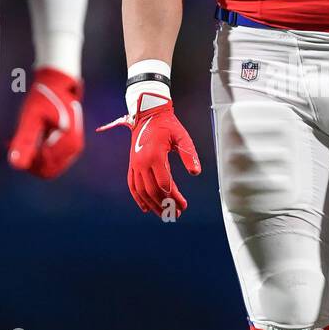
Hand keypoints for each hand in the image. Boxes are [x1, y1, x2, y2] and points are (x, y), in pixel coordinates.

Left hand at [8, 66, 83, 178]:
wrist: (56, 85)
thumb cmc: (42, 98)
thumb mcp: (30, 118)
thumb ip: (24, 141)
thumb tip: (16, 166)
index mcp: (68, 142)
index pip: (44, 167)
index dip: (26, 161)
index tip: (14, 144)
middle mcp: (75, 149)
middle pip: (47, 171)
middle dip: (29, 162)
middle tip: (14, 144)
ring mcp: (74, 150)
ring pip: (49, 169)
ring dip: (32, 159)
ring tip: (20, 140)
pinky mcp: (71, 148)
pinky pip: (53, 162)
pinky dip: (39, 156)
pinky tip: (30, 140)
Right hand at [98, 100, 200, 216]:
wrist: (148, 115)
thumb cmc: (168, 125)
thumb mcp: (182, 137)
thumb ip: (189, 154)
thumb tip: (196, 172)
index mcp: (155, 156)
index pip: (165, 184)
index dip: (175, 197)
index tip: (184, 205)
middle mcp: (142, 162)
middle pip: (153, 191)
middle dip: (165, 205)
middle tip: (176, 213)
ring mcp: (135, 164)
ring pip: (142, 191)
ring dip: (152, 205)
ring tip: (163, 214)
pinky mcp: (132, 165)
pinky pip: (132, 185)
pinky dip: (138, 198)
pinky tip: (145, 208)